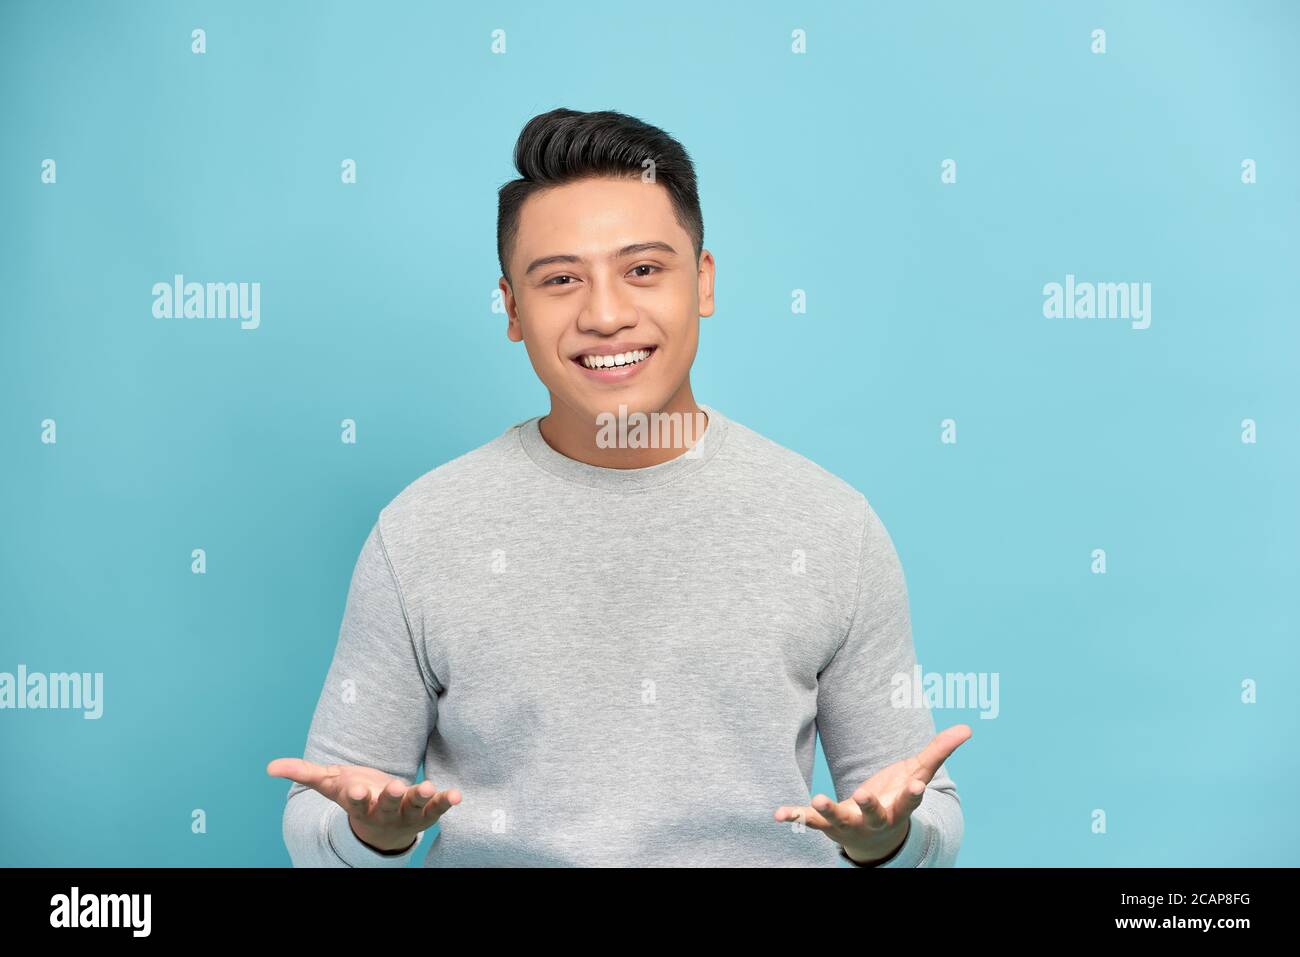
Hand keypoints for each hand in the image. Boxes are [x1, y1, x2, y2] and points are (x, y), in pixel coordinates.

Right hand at [267, 757, 460, 852]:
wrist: (383, 825)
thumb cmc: (355, 796)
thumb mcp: (330, 784)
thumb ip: (303, 773)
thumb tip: (269, 767)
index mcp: (358, 804)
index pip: (355, 802)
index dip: (356, 795)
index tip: (357, 789)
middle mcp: (382, 812)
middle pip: (385, 805)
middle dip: (389, 797)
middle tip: (393, 787)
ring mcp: (406, 813)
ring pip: (413, 807)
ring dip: (421, 798)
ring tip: (428, 787)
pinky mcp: (426, 812)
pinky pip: (438, 808)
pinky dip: (447, 801)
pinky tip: (457, 794)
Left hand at [773, 723, 971, 864]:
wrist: (876, 839)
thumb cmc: (898, 799)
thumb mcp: (918, 776)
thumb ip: (939, 752)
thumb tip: (968, 728)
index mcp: (899, 807)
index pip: (909, 803)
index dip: (913, 796)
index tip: (917, 787)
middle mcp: (875, 820)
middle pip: (873, 814)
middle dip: (869, 806)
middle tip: (862, 796)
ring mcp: (849, 824)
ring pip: (838, 820)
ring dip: (826, 811)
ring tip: (817, 798)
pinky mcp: (827, 824)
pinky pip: (809, 822)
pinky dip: (795, 817)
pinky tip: (778, 813)